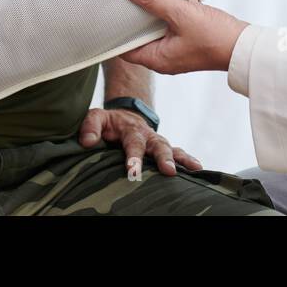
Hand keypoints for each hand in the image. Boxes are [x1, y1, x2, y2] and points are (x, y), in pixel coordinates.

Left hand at [77, 103, 201, 176]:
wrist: (125, 116)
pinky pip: (178, 153)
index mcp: (130, 128)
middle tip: (168, 170)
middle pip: (158, 144)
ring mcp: (157, 141)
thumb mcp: (96, 117)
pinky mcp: (163, 148)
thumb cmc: (109, 122)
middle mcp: (147, 135)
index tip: (132, 169)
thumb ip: (90, 126)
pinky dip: (187, 160)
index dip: (133, 156)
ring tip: (193, 169)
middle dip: (163, 157)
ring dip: (180, 159)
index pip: (132, 142)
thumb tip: (87, 142)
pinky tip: (198, 169)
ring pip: (171, 148)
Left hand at [119, 0, 249, 74]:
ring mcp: (175, 50)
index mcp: (156, 59)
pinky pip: (167, 27)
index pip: (123, 47)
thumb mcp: (181, 14)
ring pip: (153, 30)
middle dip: (129, 17)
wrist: (246, 46)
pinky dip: (161, 13)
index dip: (114, 29)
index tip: (107, 8)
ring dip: (147, 13)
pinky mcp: (187, 41)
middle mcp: (163, 58)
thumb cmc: (215, 37)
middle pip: (137, 37)